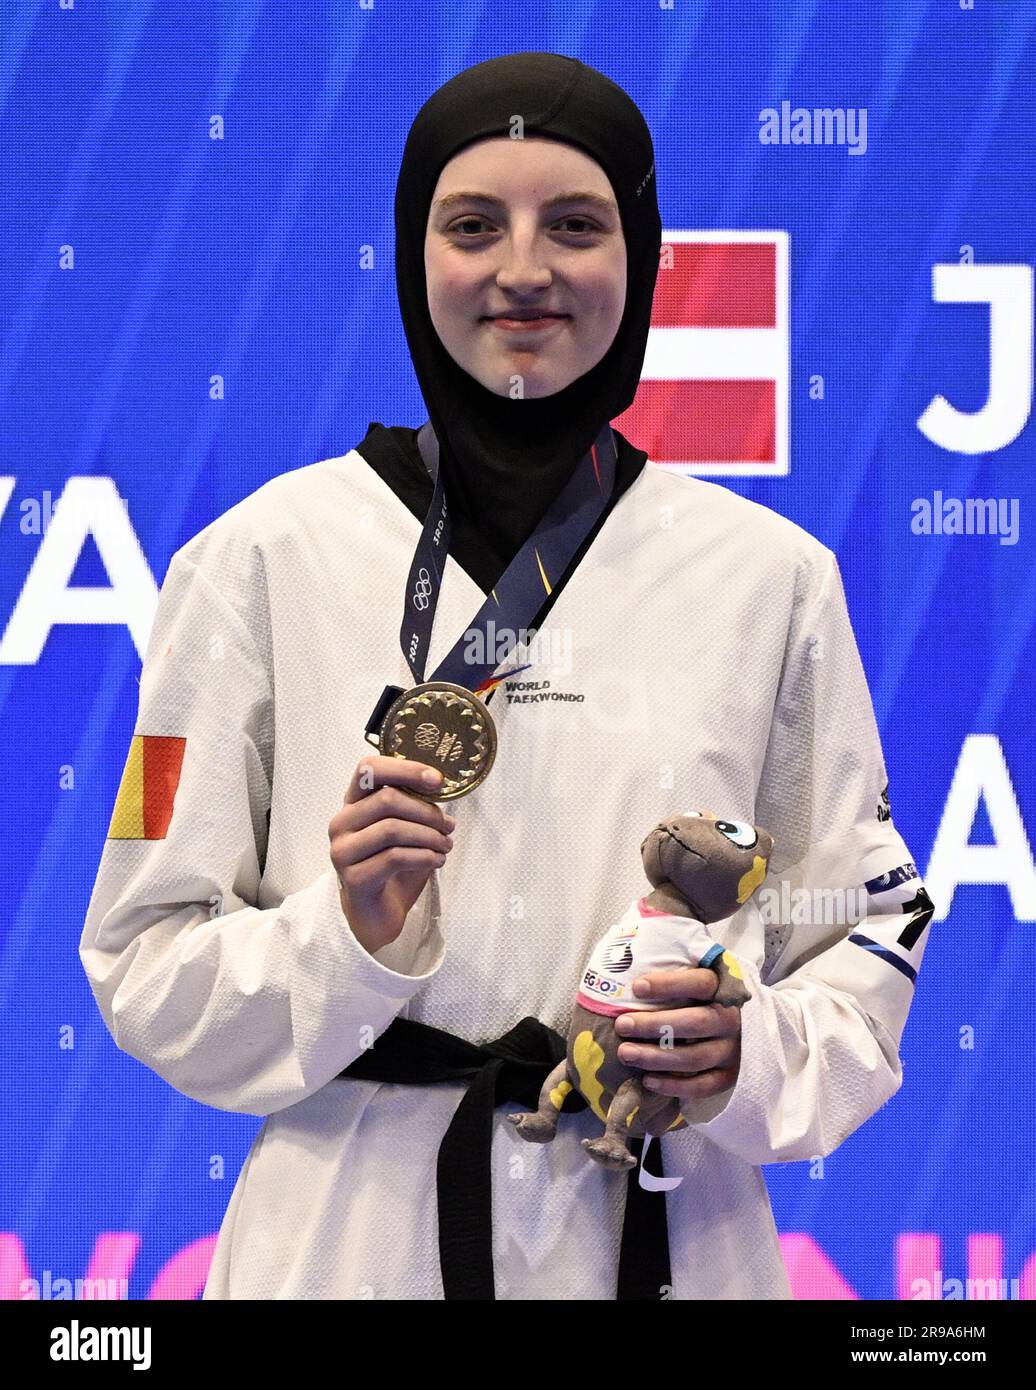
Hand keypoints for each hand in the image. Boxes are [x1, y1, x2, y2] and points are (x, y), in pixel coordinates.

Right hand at [329, 755, 455, 955]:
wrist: (376, 915)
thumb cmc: (392, 868)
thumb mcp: (405, 831)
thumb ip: (415, 808)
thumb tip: (442, 788)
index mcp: (353, 804)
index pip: (368, 768)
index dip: (405, 768)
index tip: (437, 780)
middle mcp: (342, 823)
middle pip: (386, 799)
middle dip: (426, 812)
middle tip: (448, 826)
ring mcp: (343, 851)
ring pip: (392, 829)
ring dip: (429, 836)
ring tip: (446, 846)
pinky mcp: (353, 878)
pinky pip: (395, 858)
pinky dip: (424, 857)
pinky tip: (437, 861)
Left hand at [613, 967, 742, 1101]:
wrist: (739, 1032)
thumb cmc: (701, 1001)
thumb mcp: (696, 982)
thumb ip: (674, 972)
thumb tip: (625, 961)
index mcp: (723, 990)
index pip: (700, 983)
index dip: (669, 985)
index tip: (636, 987)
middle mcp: (731, 1020)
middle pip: (695, 1023)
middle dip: (654, 1024)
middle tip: (622, 1025)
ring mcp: (732, 1051)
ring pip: (695, 1057)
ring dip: (657, 1057)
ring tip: (625, 1053)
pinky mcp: (729, 1077)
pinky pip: (702, 1086)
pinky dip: (674, 1086)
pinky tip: (647, 1080)